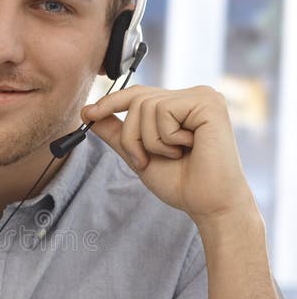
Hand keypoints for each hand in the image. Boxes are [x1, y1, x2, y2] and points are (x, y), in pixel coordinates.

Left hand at [81, 84, 255, 226]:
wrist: (209, 204)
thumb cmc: (182, 184)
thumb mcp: (140, 156)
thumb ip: (119, 134)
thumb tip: (89, 114)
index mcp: (180, 106)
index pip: (138, 94)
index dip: (110, 102)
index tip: (87, 113)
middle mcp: (193, 96)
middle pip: (137, 99)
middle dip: (131, 136)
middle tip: (144, 161)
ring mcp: (202, 96)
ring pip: (146, 106)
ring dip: (150, 141)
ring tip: (174, 155)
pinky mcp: (208, 103)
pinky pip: (163, 112)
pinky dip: (166, 138)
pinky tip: (188, 149)